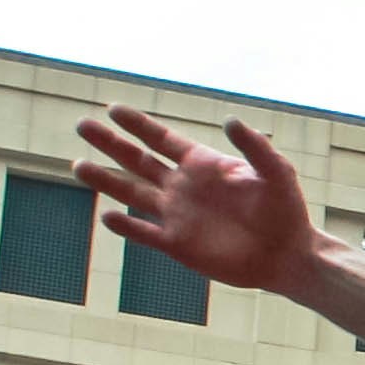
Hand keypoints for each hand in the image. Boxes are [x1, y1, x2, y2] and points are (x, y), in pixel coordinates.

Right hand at [75, 109, 326, 292]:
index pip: (162, 139)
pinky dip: (126, 226)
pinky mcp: (178, 245)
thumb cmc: (286, 210)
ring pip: (132, 193)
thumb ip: (254, 147)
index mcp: (203, 164)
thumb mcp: (276, 172)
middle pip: (137, 161)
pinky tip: (107, 216)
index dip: (138, 124)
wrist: (288, 255)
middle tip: (81, 125)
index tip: (112, 109)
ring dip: (105, 180)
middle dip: (110, 143)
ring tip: (77, 164)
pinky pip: (145, 233)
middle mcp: (184, 187)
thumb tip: (230, 119)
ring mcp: (178, 215)